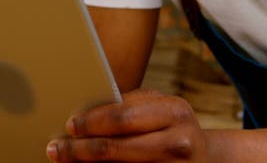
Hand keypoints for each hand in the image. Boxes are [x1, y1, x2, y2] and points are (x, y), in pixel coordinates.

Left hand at [46, 89, 208, 161]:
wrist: (210, 160)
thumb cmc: (174, 129)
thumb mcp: (162, 110)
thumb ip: (131, 107)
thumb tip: (84, 113)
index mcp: (174, 111)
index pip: (121, 117)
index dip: (90, 122)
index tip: (69, 126)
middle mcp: (178, 140)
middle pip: (115, 147)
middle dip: (79, 149)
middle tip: (56, 148)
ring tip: (65, 160)